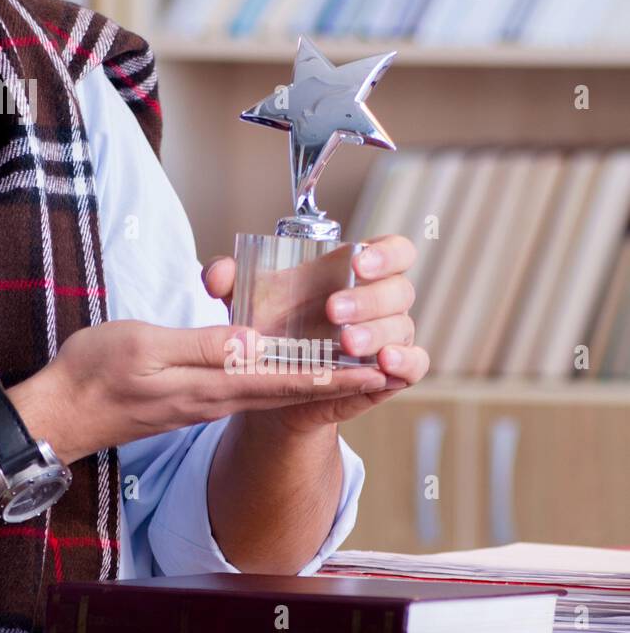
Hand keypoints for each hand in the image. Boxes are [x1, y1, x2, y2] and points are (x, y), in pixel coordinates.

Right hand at [33, 317, 395, 464]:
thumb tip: (253, 340)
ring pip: (271, 390)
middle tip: (387, 370)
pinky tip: (288, 370)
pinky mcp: (187, 400)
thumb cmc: (93, 375)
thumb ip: (200, 345)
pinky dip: (281, 380)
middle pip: (289, 390)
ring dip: (315, 381)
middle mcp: (214, 399)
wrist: (58, 416)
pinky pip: (247, 389)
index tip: (380, 371)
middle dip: (340, 381)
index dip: (336, 376)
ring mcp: (201, 403)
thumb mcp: (144, 347)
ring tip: (354, 369)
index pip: (286, 381)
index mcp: (209, 385)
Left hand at [200, 233, 428, 432]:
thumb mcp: (247, 299)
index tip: (357, 263)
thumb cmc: (270, 326)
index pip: (394, 251)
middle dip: (369, 299)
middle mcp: (380, 301)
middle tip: (334, 310)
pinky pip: (415, 364)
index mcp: (355, 272)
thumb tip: (217, 273)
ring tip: (346, 342)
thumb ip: (228, 278)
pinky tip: (381, 364)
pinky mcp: (393, 371)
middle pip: (400, 289)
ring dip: (376, 332)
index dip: (386, 254)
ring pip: (403, 326)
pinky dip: (403, 362)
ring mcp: (391, 335)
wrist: (273, 381)